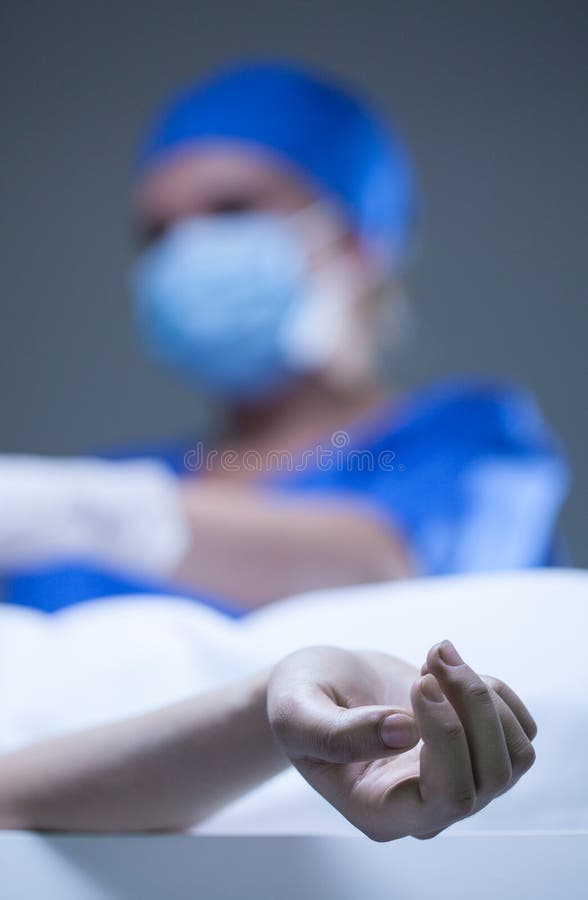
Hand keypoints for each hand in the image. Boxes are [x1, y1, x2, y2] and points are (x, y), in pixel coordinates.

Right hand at [267, 641, 536, 840]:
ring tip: (436, 655)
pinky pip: (520, 731)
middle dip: (471, 707)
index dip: (449, 738)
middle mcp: (427, 806)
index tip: (420, 681)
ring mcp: (458, 779)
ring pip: (514, 755)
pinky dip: (496, 692)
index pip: (448, 798)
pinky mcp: (476, 749)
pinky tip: (450, 670)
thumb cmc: (299, 701)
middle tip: (434, 654)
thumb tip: (406, 732)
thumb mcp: (297, 714)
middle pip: (491, 777)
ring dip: (484, 695)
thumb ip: (339, 733)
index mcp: (380, 811)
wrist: (319, 685)